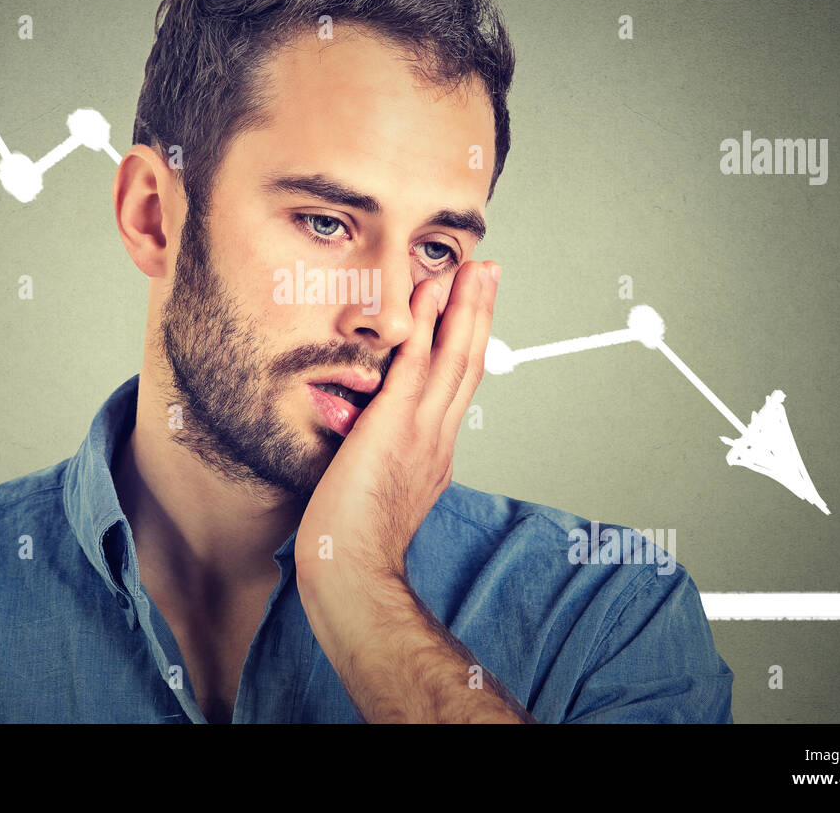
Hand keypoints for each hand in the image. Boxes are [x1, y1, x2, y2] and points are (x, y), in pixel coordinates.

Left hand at [295, 259, 500, 584]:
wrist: (353, 572)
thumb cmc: (353, 546)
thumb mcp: (377, 492)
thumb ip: (378, 460)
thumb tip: (363, 440)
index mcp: (434, 454)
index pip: (457, 388)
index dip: (468, 344)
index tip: (472, 312)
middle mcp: (437, 437)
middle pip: (468, 363)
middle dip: (479, 313)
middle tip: (487, 273)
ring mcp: (421, 431)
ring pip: (453, 356)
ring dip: (464, 306)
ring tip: (473, 269)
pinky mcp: (395, 426)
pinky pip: (416, 364)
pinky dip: (427, 325)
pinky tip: (430, 293)